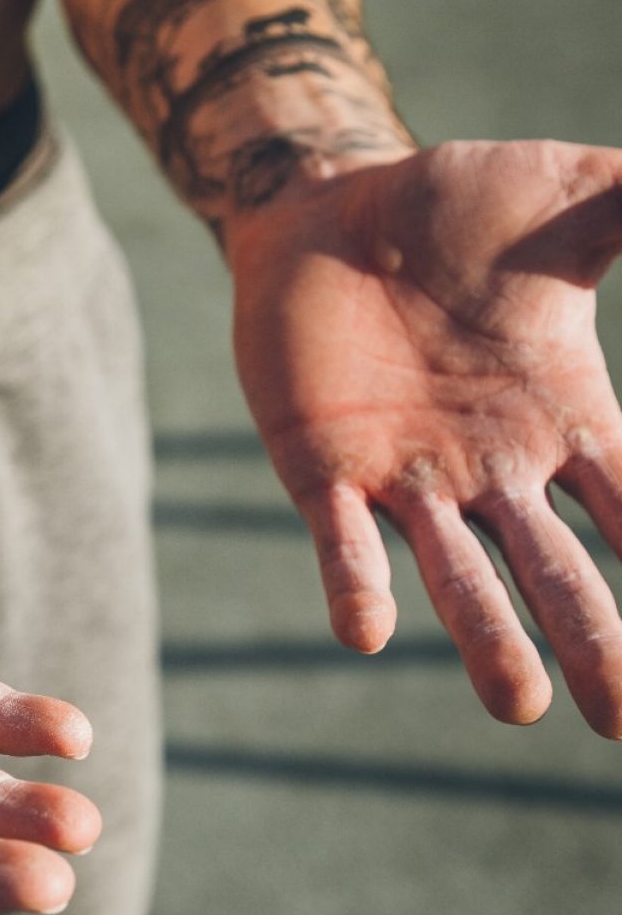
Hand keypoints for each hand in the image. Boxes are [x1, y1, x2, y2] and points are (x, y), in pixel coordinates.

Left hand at [227, 139, 621, 734]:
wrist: (333, 212)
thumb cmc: (456, 206)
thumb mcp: (573, 192)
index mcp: (561, 419)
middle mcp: (489, 467)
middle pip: (555, 571)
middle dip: (592, 640)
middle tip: (619, 722)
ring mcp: (404, 474)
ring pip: (456, 573)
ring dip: (486, 637)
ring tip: (519, 704)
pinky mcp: (323, 466)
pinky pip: (344, 540)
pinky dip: (356, 584)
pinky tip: (368, 632)